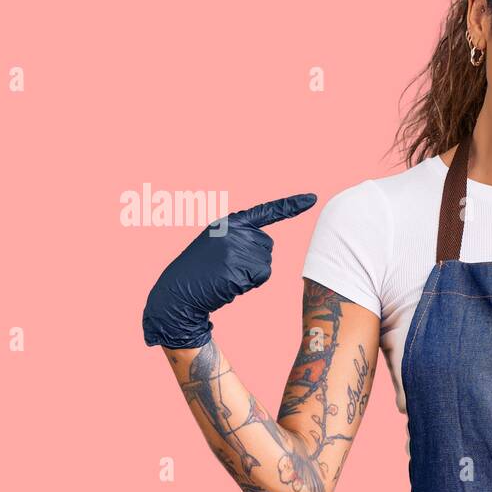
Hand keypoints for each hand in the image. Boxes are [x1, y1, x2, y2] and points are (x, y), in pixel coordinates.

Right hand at [142, 193, 317, 348]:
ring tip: (225, 276)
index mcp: (229, 223)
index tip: (314, 198)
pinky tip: (227, 283)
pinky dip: (249, 285)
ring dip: (251, 275)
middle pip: (267, 246)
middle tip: (226, 269)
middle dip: (254, 261)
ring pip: (266, 263)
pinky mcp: (239, 266)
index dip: (292, 205)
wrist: (177, 293)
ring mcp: (237, 247)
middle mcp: (234, 230)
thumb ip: (240, 239)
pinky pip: (261, 277)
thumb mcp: (216, 246)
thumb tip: (265, 246)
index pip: (266, 211)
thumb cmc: (199, 273)